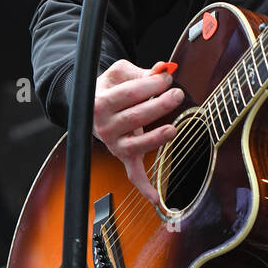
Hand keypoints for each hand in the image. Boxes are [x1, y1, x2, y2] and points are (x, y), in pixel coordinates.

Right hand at [93, 58, 184, 204]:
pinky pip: (132, 173)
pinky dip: (144, 187)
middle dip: (159, 105)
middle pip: (134, 118)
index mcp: (99, 102)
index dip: (151, 85)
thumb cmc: (110, 87)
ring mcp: (113, 144)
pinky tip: (157, 198)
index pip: (129, 94)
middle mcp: (103, 127)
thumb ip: (141, 72)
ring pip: (136, 145)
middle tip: (177, 94)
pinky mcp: (123, 155)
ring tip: (173, 129)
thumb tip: (163, 69)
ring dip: (156, 138)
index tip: (167, 78)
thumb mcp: (120, 73)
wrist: (91, 104)